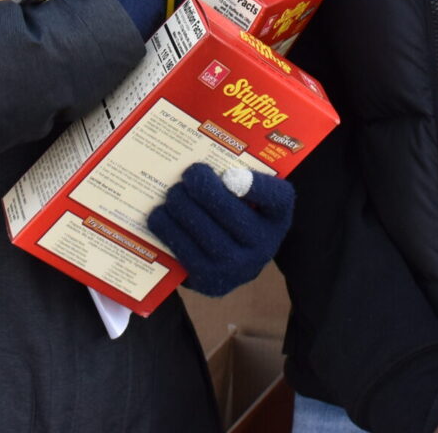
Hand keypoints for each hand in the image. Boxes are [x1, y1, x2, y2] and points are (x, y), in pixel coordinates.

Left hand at [147, 163, 293, 296]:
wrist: (233, 265)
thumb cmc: (239, 216)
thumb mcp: (250, 197)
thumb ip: (237, 175)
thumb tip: (204, 154)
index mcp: (277, 217)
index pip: (277, 198)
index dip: (255, 186)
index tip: (230, 174)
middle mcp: (264, 245)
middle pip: (229, 212)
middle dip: (202, 189)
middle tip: (188, 174)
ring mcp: (237, 268)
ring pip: (203, 231)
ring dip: (181, 207)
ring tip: (173, 193)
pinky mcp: (210, 282)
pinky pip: (184, 251)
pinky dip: (167, 229)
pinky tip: (159, 215)